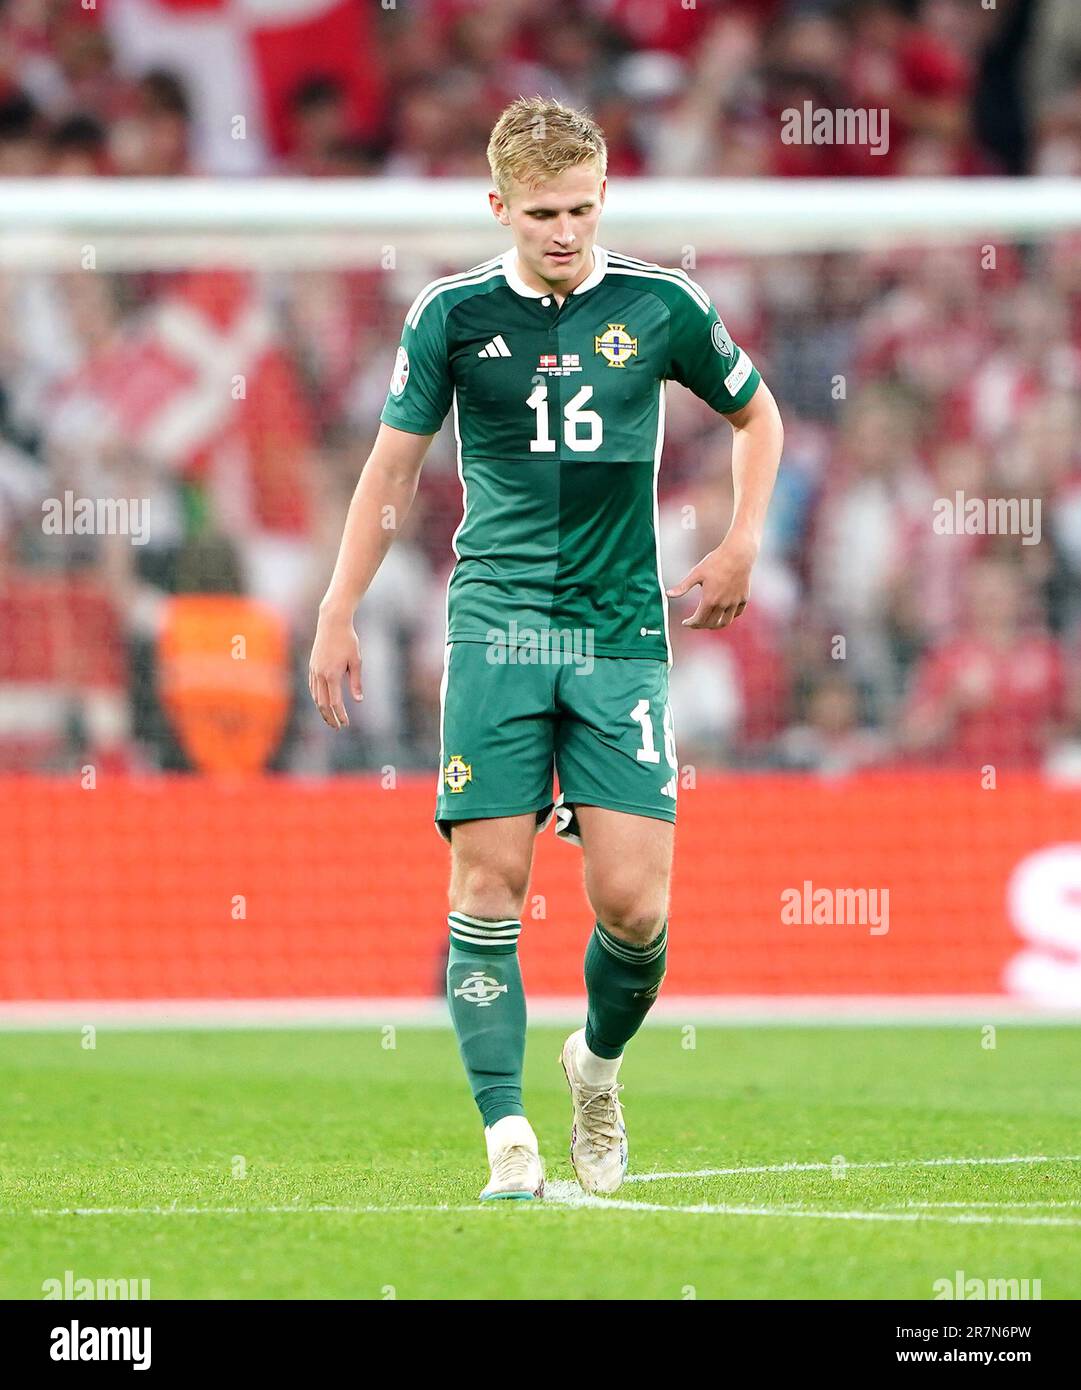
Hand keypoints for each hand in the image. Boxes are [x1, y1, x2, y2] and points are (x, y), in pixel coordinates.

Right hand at [308, 608, 362, 727]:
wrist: (332, 623)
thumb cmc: (348, 641)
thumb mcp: (357, 661)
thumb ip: (356, 682)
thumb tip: (358, 700)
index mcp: (332, 675)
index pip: (335, 702)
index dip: (340, 715)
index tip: (346, 724)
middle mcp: (320, 675)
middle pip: (322, 703)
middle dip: (329, 717)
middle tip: (337, 727)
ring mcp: (314, 670)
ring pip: (315, 696)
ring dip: (322, 710)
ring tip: (330, 719)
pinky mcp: (312, 666)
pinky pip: (313, 687)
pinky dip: (317, 698)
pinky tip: (322, 703)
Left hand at [667, 533, 756, 629]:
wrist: (738, 554)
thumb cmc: (715, 561)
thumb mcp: (696, 573)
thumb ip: (682, 587)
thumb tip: (667, 594)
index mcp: (710, 600)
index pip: (698, 620)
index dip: (690, 624)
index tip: (685, 622)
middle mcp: (723, 604)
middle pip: (711, 624)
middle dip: (700, 626)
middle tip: (694, 623)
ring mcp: (735, 602)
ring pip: (725, 622)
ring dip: (715, 625)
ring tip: (709, 623)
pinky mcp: (744, 598)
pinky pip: (736, 613)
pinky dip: (729, 616)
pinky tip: (723, 613)